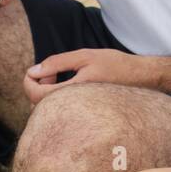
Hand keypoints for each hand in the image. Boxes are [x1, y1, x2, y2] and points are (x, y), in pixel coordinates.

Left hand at [23, 48, 158, 103]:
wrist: (141, 78)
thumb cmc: (115, 64)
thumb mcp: (85, 56)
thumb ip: (57, 62)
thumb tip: (33, 71)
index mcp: (73, 92)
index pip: (36, 95)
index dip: (29, 81)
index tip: (36, 70)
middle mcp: (75, 108)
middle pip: (38, 104)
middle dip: (38, 85)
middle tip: (51, 71)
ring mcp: (79, 114)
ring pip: (49, 109)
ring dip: (48, 92)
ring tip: (61, 77)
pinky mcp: (83, 116)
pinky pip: (61, 110)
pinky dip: (58, 97)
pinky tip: (70, 86)